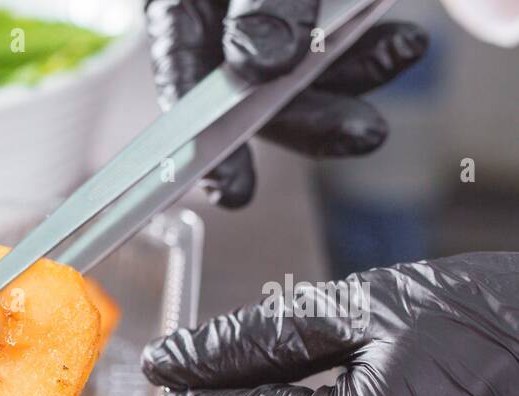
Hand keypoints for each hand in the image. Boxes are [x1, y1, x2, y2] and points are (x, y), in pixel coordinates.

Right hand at [144, 0, 428, 207]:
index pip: (181, 78)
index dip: (206, 144)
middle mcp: (212, 18)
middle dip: (310, 117)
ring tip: (402, 55)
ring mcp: (255, 18)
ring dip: (352, 78)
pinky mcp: (303, 12)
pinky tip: (399, 45)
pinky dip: (364, 48)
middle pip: (248, 88)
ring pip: (295, 69)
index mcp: (180, 5)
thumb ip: (261, 4)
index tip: (232, 190)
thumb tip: (260, 65)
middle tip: (363, 135)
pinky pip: (327, 39)